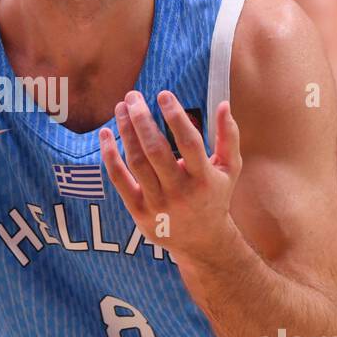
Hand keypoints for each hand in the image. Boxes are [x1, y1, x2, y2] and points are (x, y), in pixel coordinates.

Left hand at [99, 90, 241, 264]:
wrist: (202, 242)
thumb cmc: (215, 196)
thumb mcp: (230, 169)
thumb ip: (230, 136)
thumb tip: (224, 104)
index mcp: (204, 178)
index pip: (189, 143)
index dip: (175, 117)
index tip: (163, 94)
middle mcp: (180, 191)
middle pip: (156, 151)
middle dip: (141, 120)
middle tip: (132, 96)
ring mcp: (158, 203)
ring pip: (136, 162)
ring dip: (125, 131)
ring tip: (121, 108)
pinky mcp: (139, 211)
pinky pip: (120, 180)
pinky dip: (111, 156)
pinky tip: (106, 134)